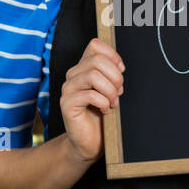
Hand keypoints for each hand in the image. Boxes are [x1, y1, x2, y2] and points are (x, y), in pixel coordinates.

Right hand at [59, 37, 124, 163]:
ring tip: (113, 102)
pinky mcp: (67, 104)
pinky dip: (103, 102)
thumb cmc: (101, 116)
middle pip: (96, 60)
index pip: (94, 45)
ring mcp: (68, 89)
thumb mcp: (110, 91)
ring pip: (92, 75)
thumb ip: (111, 75)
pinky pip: (89, 95)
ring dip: (109, 90)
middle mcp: (73, 75)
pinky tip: (105, 110)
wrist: (91, 142)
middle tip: (119, 91)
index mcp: (84, 68)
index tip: (121, 70)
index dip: (112, 55)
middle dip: (114, 76)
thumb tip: (119, 66)